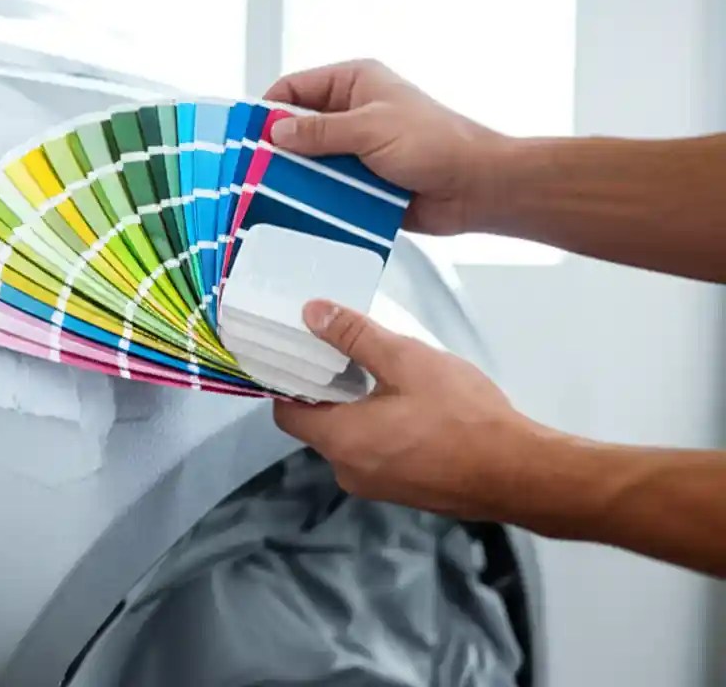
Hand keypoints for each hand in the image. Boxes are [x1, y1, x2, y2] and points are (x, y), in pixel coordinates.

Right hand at [264, 59, 510, 235]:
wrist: (475, 188)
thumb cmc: (436, 144)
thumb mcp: (370, 129)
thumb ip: (320, 132)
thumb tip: (276, 131)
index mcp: (355, 84)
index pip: (296, 89)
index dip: (269, 110)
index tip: (247, 135)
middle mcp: (352, 114)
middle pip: (298, 130)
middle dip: (278, 151)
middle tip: (252, 172)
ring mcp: (356, 151)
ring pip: (310, 165)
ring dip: (297, 181)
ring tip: (271, 197)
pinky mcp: (361, 184)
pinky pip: (327, 192)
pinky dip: (315, 202)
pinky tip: (300, 214)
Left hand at [273, 300, 547, 518]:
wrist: (520, 474)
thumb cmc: (462, 416)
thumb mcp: (407, 361)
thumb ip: (354, 336)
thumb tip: (311, 312)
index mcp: (339, 441)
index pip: (285, 413)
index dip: (288, 381)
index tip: (301, 351)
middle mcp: (348, 471)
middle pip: (316, 426)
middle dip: (326, 390)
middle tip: (344, 353)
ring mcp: (378, 487)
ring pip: (349, 440)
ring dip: (356, 408)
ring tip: (381, 372)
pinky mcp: (405, 492)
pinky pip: (377, 454)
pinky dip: (380, 429)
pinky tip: (409, 404)